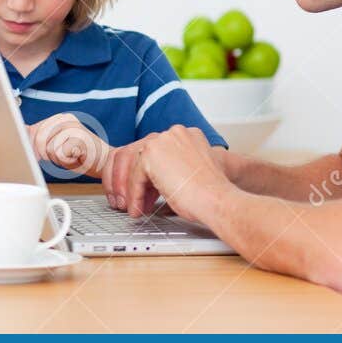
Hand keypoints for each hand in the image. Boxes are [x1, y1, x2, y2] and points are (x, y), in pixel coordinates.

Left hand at [28, 113, 112, 176]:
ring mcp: (73, 126)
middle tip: (63, 155)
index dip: (32, 147)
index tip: (40, 155)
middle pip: (38, 140)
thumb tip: (20, 128)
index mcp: (56, 118)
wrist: (103, 162)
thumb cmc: (78, 155)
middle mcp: (64, 118)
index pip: (31, 131)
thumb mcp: (53, 144)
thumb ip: (37, 136)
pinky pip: (59, 154)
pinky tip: (76, 157)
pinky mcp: (80, 137)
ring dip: (57, 158)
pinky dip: (66, 161)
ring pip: (48, 148)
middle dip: (46, 154)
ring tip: (70, 155)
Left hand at [111, 127, 228, 218]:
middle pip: (133, 153)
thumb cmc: (209, 194)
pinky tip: (138, 208)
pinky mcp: (152, 155)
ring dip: (126, 188)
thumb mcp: (185, 174)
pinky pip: (134, 177)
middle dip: (124, 179)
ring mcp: (161, 141)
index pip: (147, 150)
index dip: (136, 172)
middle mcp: (171, 134)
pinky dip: (134, 195)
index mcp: (182, 136)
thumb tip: (145, 183)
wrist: (219, 200)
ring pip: (130, 165)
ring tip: (129, 206)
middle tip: (123, 199)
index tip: (134, 190)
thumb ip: (166, 170)